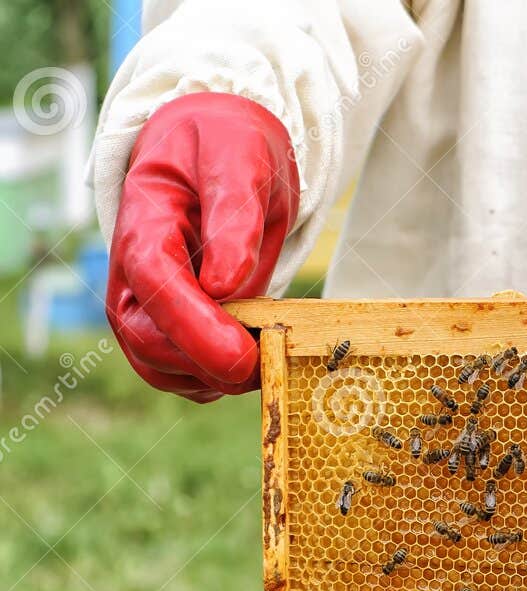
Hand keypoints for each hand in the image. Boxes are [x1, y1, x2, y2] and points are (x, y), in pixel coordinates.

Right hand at [106, 93, 298, 401]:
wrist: (218, 148)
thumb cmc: (230, 150)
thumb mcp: (242, 161)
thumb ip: (233, 218)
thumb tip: (225, 286)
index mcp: (145, 219)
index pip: (155, 283)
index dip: (195, 327)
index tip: (242, 357)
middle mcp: (130, 270)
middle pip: (149, 340)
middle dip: (210, 363)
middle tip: (271, 360)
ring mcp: (140, 303)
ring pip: (161, 367)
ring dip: (214, 378)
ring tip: (267, 354)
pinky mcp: (162, 327)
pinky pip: (180, 374)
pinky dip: (215, 380)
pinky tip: (253, 358)